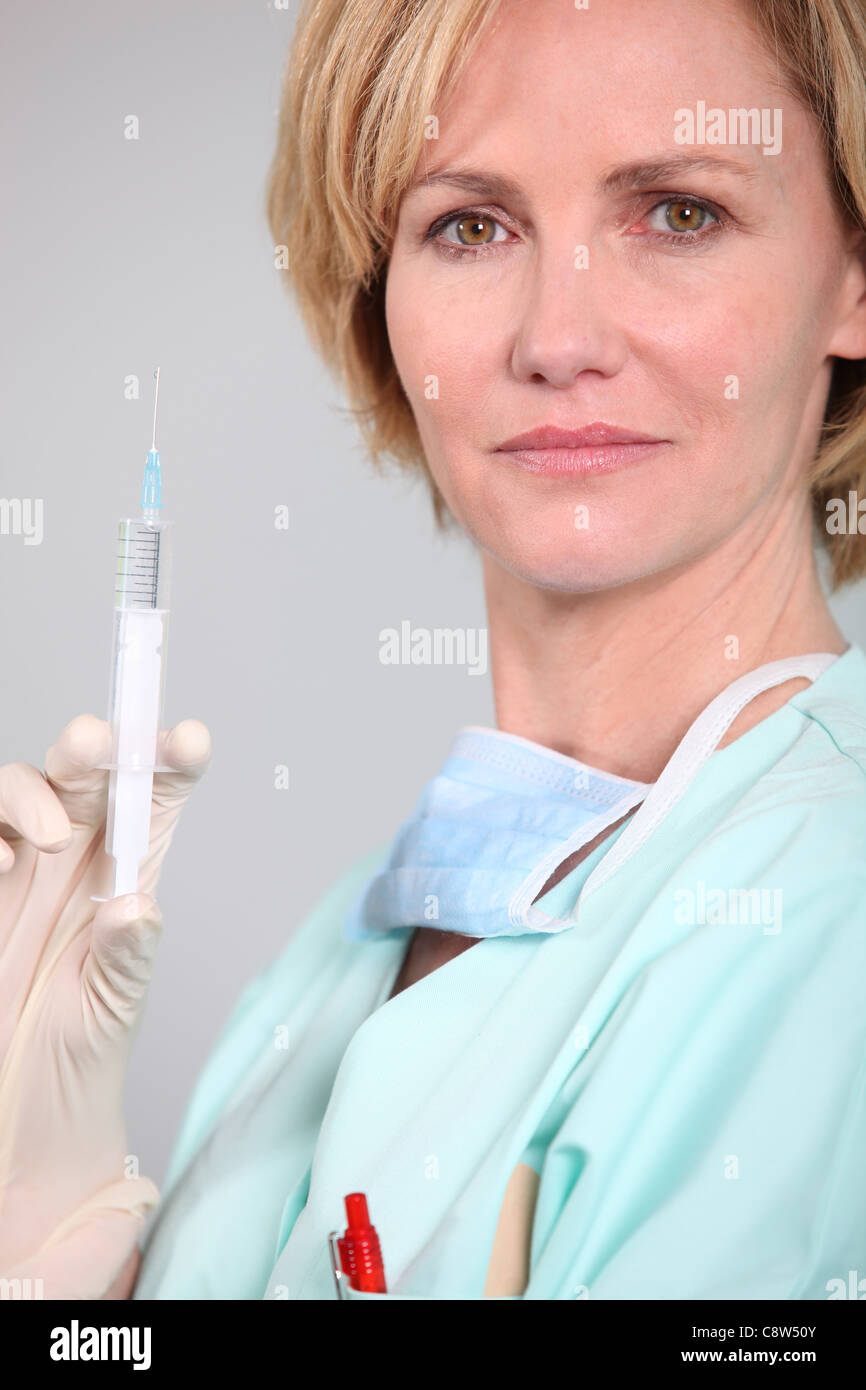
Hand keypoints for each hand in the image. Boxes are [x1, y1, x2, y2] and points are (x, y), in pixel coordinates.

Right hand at [0, 714, 210, 1297]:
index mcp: (128, 874)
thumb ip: (126, 955)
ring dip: (33, 789)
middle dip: (97, 746)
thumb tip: (136, 906)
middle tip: (98, 743)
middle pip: (89, 775)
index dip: (172, 760)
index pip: (157, 799)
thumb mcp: (115, 1007)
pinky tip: (2, 861)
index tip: (189, 741)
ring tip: (50, 832)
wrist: (24, 1111)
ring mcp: (22, 870)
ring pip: (24, 788)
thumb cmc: (81, 1054)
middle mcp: (77, 860)